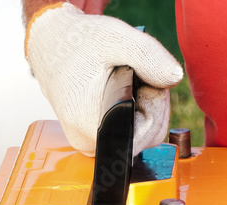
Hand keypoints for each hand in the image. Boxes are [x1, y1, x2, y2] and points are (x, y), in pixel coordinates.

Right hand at [24, 2, 183, 155]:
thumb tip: (174, 78)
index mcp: (91, 126)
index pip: (148, 132)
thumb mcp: (116, 39)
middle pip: (146, 136)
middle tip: (135, 76)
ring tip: (125, 82)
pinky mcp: (90, 139)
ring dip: (143, 108)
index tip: (141, 78)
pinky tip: (119, 92)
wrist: (52, 45)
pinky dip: (132, 112)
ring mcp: (88, 144)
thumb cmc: (78, 43)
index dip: (155, 103)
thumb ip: (149, 56)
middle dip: (151, 104)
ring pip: (138, 136)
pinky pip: (125, 133)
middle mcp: (87, 143)